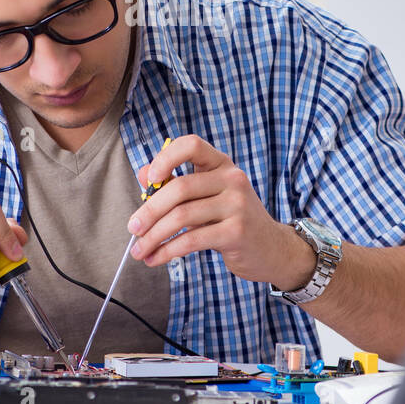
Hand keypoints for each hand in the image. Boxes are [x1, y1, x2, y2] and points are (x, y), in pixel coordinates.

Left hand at [126, 135, 314, 289]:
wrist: (272, 248)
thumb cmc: (232, 220)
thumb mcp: (207, 197)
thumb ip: (176, 184)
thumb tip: (143, 174)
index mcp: (221, 164)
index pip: (192, 145)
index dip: (166, 157)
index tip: (149, 179)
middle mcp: (232, 179)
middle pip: (180, 188)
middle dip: (150, 210)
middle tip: (133, 228)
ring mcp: (237, 205)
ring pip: (182, 216)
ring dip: (154, 236)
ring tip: (139, 250)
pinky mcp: (237, 232)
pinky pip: (192, 239)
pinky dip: (168, 250)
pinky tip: (156, 258)